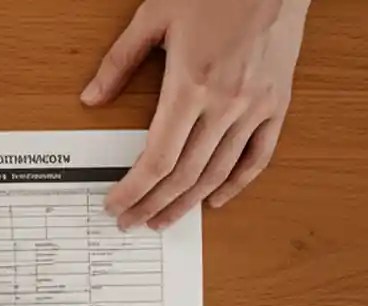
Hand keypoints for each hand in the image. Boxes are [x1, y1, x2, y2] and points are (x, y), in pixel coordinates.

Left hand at [82, 0, 309, 228]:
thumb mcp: (155, 16)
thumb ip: (119, 61)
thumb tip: (91, 98)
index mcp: (190, 84)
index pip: (157, 158)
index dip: (133, 189)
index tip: (117, 205)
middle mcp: (224, 103)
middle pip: (183, 174)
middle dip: (153, 205)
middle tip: (133, 223)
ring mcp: (253, 107)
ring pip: (217, 173)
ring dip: (187, 204)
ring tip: (165, 220)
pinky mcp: (276, 105)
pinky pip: (258, 157)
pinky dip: (237, 184)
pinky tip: (215, 200)